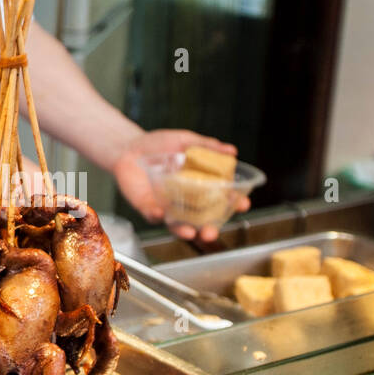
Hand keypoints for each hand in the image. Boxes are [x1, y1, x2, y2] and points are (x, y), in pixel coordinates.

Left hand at [112, 129, 250, 242]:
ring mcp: (167, 206)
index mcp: (199, 185)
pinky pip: (153, 215)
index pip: (221, 198)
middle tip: (212, 232)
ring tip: (190, 233)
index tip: (243, 204)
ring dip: (185, 231)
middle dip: (209, 229)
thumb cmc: (159, 145)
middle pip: (201, 220)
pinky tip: (161, 213)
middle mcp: (185, 200)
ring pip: (178, 225)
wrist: (130, 146)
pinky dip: (157, 216)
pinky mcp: (147, 207)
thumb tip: (232, 151)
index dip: (234, 203)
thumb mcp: (185, 141)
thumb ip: (207, 146)